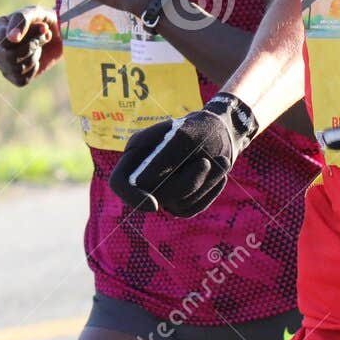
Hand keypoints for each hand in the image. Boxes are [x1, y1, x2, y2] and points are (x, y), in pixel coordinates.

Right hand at [0, 6, 60, 85]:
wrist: (57, 34)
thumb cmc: (43, 20)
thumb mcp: (34, 13)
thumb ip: (21, 20)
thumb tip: (11, 38)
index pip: (2, 40)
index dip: (25, 36)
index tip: (41, 27)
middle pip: (8, 56)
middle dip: (32, 46)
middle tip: (45, 36)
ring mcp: (2, 62)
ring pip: (15, 69)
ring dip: (34, 57)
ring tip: (40, 46)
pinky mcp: (12, 76)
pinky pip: (21, 80)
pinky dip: (33, 70)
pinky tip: (36, 59)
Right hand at [110, 92, 257, 215]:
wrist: (221, 135)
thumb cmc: (200, 130)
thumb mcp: (185, 138)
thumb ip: (164, 159)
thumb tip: (144, 185)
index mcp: (136, 153)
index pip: (119, 182)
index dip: (131, 196)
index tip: (154, 205)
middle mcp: (144, 175)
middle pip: (154, 196)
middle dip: (186, 182)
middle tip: (206, 162)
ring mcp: (161, 191)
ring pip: (177, 204)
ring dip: (203, 184)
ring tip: (216, 162)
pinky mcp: (179, 203)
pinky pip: (191, 209)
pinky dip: (209, 191)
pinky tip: (217, 173)